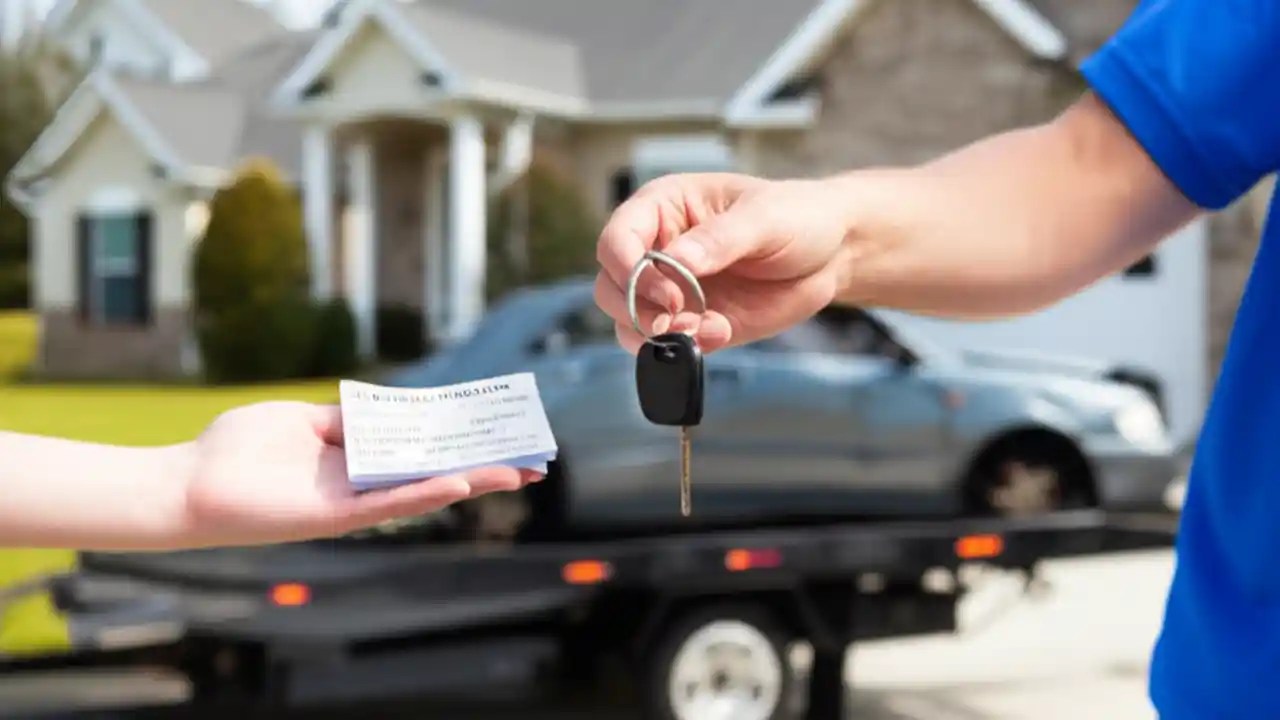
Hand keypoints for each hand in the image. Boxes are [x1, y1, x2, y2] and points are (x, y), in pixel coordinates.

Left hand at [175, 402, 538, 546]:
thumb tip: (388, 406)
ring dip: (470, 481)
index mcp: (355, 459)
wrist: (188, 482)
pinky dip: (424, 495)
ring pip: (423, 491)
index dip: (460, 437)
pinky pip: (388, 506)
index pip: (420, 446)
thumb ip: (347, 417)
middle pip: (434, 470)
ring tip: (514, 473)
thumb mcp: (302, 418)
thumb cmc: (236, 449)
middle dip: (482, 463)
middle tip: (530, 458)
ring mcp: (353, 502)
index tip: (498, 425)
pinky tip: (458, 483)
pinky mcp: (335, 518)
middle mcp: (361, 483)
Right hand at [594, 172, 857, 353]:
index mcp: (663, 208)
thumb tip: (676, 260)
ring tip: (706, 328)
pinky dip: (682, 348)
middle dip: (637, 308)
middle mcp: (657, 249)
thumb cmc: (796, 216)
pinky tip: (718, 333)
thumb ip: (719, 239)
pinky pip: (664, 344)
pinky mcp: (691, 321)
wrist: (832, 254)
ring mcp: (671, 289)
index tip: (667, 291)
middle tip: (678, 316)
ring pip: (627, 321)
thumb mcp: (764, 218)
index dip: (628, 269)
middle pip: (610, 285)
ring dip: (658, 334)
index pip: (616, 239)